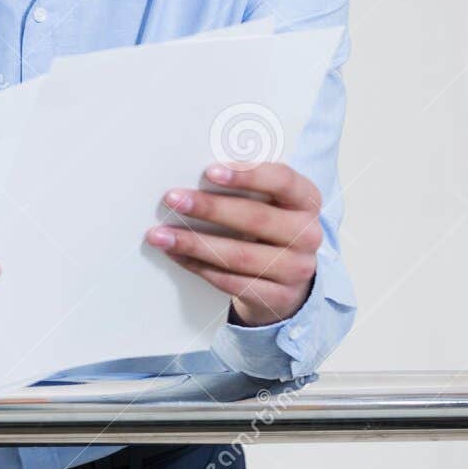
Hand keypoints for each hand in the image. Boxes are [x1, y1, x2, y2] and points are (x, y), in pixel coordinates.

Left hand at [147, 161, 322, 326]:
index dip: (247, 175)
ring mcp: (297, 269)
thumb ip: (244, 186)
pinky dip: (199, 266)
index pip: (283, 181)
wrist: (287, 276)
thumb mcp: (268, 201)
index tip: (209, 171)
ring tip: (160, 234)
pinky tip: (175, 254)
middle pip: (256, 219)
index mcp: (306, 200)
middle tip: (173, 199)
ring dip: (194, 243)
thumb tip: (194, 176)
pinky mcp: (279, 297)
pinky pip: (232, 282)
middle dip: (210, 208)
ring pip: (240, 255)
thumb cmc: (268, 224)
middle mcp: (308, 235)